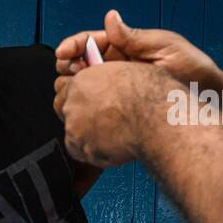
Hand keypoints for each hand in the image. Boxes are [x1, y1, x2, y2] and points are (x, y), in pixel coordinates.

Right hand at [55, 9, 222, 90]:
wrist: (210, 101)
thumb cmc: (195, 72)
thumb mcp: (167, 47)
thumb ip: (136, 36)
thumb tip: (111, 17)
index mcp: (127, 46)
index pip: (92, 41)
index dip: (74, 45)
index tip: (63, 53)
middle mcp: (119, 66)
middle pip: (81, 62)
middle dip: (69, 64)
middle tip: (70, 71)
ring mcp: (118, 86)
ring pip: (84, 84)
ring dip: (74, 85)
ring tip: (75, 88)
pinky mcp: (120, 106)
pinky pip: (96, 103)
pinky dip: (85, 103)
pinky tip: (84, 105)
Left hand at [58, 61, 175, 166]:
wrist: (157, 121)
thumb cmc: (152, 97)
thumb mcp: (129, 72)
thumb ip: (110, 79)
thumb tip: (111, 84)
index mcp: (84, 79)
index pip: (65, 87)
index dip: (79, 95)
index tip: (89, 101)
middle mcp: (74, 102)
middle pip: (64, 108)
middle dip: (78, 113)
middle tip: (100, 118)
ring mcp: (74, 126)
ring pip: (72, 130)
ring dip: (86, 132)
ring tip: (111, 132)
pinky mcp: (80, 147)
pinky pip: (79, 151)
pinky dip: (90, 150)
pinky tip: (109, 145)